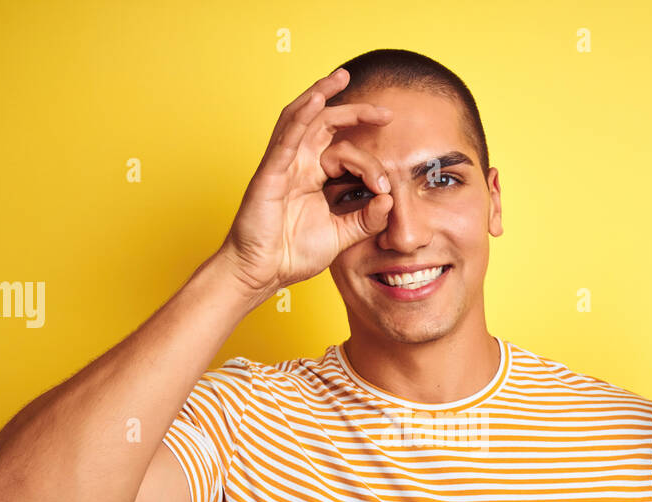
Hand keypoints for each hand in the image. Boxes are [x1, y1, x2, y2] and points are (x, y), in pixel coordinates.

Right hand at [218, 67, 394, 301]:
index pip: (346, 154)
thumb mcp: (340, 236)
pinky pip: (285, 139)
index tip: (385, 189)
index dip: (370, 166)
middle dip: (355, 112)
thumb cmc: (291, 254)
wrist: (261, 273)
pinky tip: (315, 101)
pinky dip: (300, 117)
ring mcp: (282, 165)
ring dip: (320, 95)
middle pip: (326, 124)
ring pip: (301, 119)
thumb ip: (365, 219)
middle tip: (385, 112)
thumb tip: (390, 200)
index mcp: (313, 176)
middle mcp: (298, 164)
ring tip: (340, 77)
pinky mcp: (269, 173)